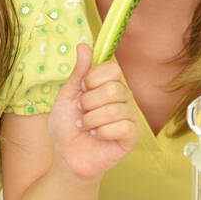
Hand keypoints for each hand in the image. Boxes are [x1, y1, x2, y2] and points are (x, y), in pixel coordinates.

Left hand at [47, 42, 139, 180]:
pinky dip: (102, 133)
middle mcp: (124, 98)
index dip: (92, 80)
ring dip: (91, 120)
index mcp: (109, 85)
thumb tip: (83, 44)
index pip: (112, 69)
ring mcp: (130, 117)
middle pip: (113, 89)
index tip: (81, 92)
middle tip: (82, 114)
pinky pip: (122, 126)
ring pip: (115, 109)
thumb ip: (78, 72)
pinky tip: (98, 137)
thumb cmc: (67, 126)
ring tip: (87, 127)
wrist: (68, 156)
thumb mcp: (67, 95)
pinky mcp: (133, 136)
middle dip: (88, 103)